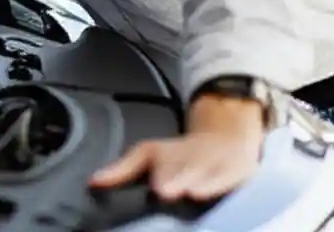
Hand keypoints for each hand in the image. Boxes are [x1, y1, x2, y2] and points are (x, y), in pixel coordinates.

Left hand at [88, 96, 265, 201]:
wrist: (224, 136)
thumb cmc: (180, 154)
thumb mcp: (148, 155)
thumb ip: (122, 170)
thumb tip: (92, 182)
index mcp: (171, 160)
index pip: (168, 170)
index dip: (164, 178)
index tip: (158, 188)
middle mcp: (195, 162)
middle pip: (189, 172)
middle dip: (180, 181)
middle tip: (168, 191)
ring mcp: (219, 168)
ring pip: (213, 175)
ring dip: (207, 184)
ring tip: (196, 192)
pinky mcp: (241, 174)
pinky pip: (237, 181)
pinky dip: (233, 186)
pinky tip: (232, 198)